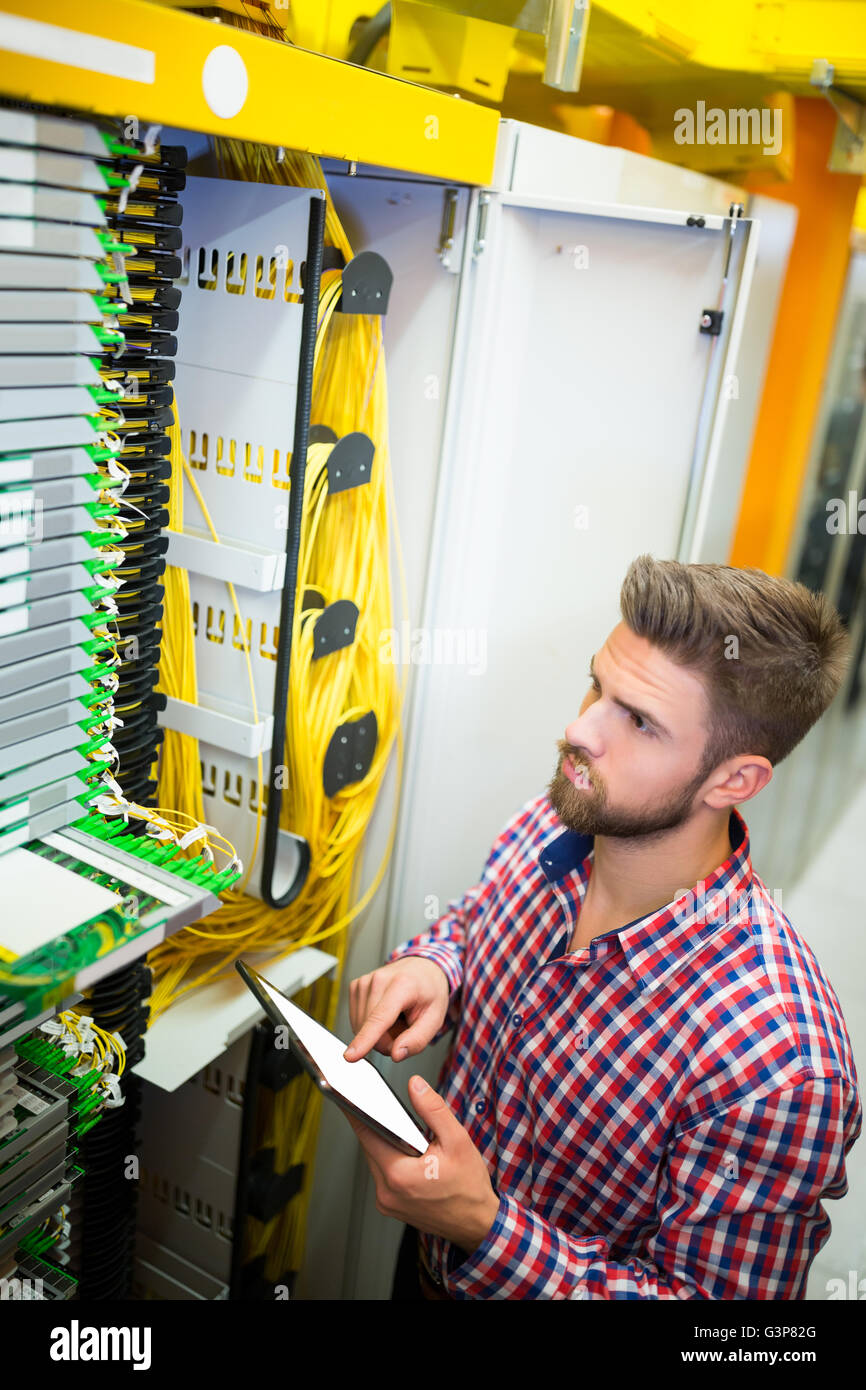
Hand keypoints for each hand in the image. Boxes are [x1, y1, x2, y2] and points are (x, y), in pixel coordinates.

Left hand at [342, 1074, 499, 1255]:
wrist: (477, 1224)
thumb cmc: (469, 1187)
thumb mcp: (457, 1140)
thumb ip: (433, 1109)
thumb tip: (415, 1085)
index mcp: (398, 1175)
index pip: (366, 1133)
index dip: (357, 1109)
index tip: (349, 1092)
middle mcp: (386, 1192)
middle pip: (369, 1146)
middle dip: (378, 1125)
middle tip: (386, 1107)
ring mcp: (386, 1202)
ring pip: (375, 1160)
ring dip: (385, 1143)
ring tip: (403, 1132)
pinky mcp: (390, 1206)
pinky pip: (382, 1175)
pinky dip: (390, 1160)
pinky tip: (407, 1153)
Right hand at [345, 957, 449, 1062]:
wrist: (421, 969)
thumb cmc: (429, 992)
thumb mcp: (435, 1018)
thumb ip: (417, 1039)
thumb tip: (396, 1054)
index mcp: (403, 985)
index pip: (380, 1018)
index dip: (365, 1040)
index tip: (350, 1056)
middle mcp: (379, 980)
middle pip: (370, 1029)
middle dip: (387, 1040)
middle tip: (404, 1027)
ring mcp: (364, 981)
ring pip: (361, 1027)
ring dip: (378, 1032)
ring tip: (395, 1017)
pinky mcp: (355, 986)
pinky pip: (357, 1021)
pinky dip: (370, 1024)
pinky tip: (383, 1013)